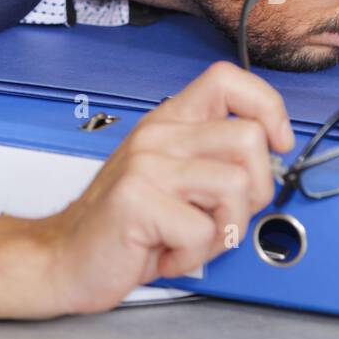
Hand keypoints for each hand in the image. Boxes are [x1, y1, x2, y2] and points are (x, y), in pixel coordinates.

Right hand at [0, 61, 294, 319]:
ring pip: (236, 186)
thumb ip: (215, 160)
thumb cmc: (124, 226)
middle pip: (250, 139)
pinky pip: (203, 229)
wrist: (63, 259)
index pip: (228, 79)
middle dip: (254, 193)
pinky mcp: (137, 199)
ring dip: (224, 229)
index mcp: (170, 122)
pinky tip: (166, 253)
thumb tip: (271, 158)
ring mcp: (146, 164)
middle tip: (220, 216)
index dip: (266, 106)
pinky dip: (192, 255)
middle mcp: (159, 135)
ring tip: (189, 238)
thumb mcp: (174, 180)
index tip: (275, 143)